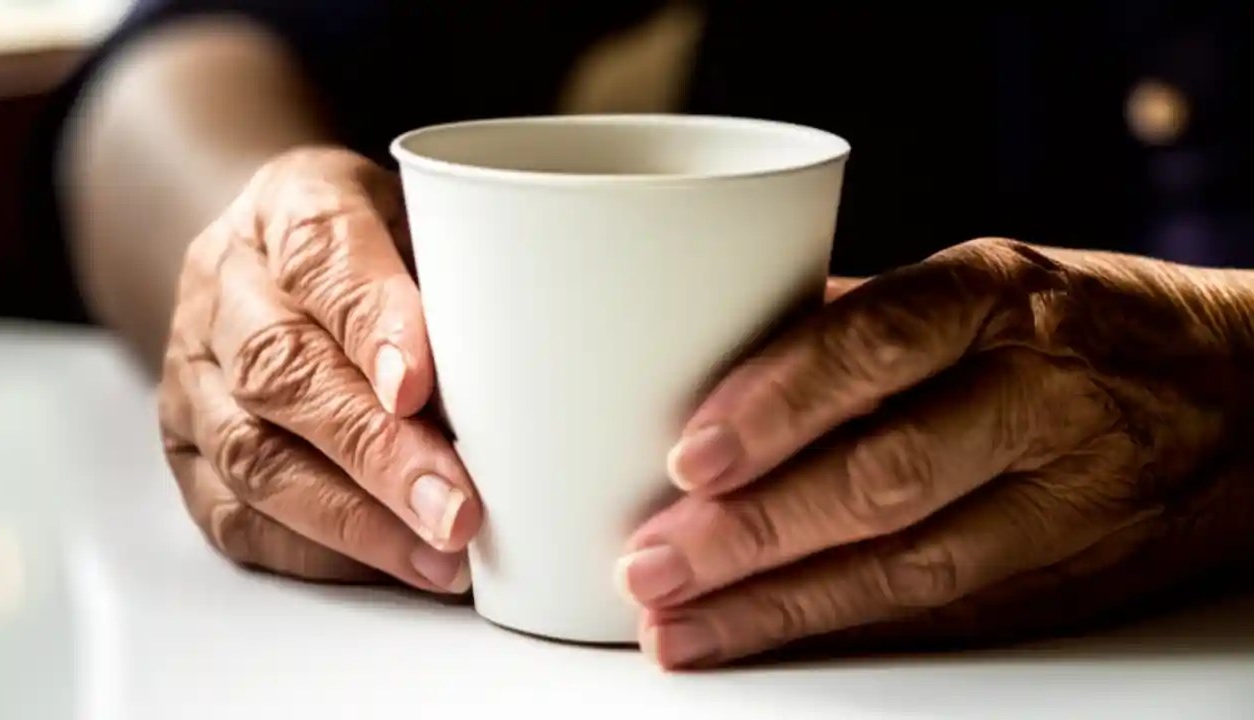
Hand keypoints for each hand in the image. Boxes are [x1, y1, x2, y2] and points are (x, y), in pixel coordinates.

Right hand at [158, 147, 480, 592]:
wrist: (269, 256)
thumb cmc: (376, 242)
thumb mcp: (426, 213)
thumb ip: (464, 268)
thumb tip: (531, 368)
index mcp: (290, 205)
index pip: (320, 255)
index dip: (370, 322)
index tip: (420, 385)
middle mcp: (228, 287)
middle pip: (282, 370)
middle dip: (376, 451)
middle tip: (456, 506)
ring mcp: (196, 372)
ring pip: (253, 454)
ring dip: (353, 517)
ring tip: (438, 556)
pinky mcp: (188, 448)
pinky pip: (236, 513)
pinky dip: (317, 550)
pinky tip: (388, 563)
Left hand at [618, 238, 1253, 667]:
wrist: (1246, 400)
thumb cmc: (1082, 324)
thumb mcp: (985, 282)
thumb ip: (859, 319)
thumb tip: (711, 345)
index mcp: (1002, 298)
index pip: (882, 345)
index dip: (782, 401)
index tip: (690, 453)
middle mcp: (1039, 396)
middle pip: (889, 472)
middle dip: (758, 530)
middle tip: (653, 562)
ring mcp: (1061, 499)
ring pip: (912, 566)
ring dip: (782, 604)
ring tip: (681, 626)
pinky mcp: (1063, 579)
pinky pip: (941, 614)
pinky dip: (840, 632)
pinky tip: (761, 641)